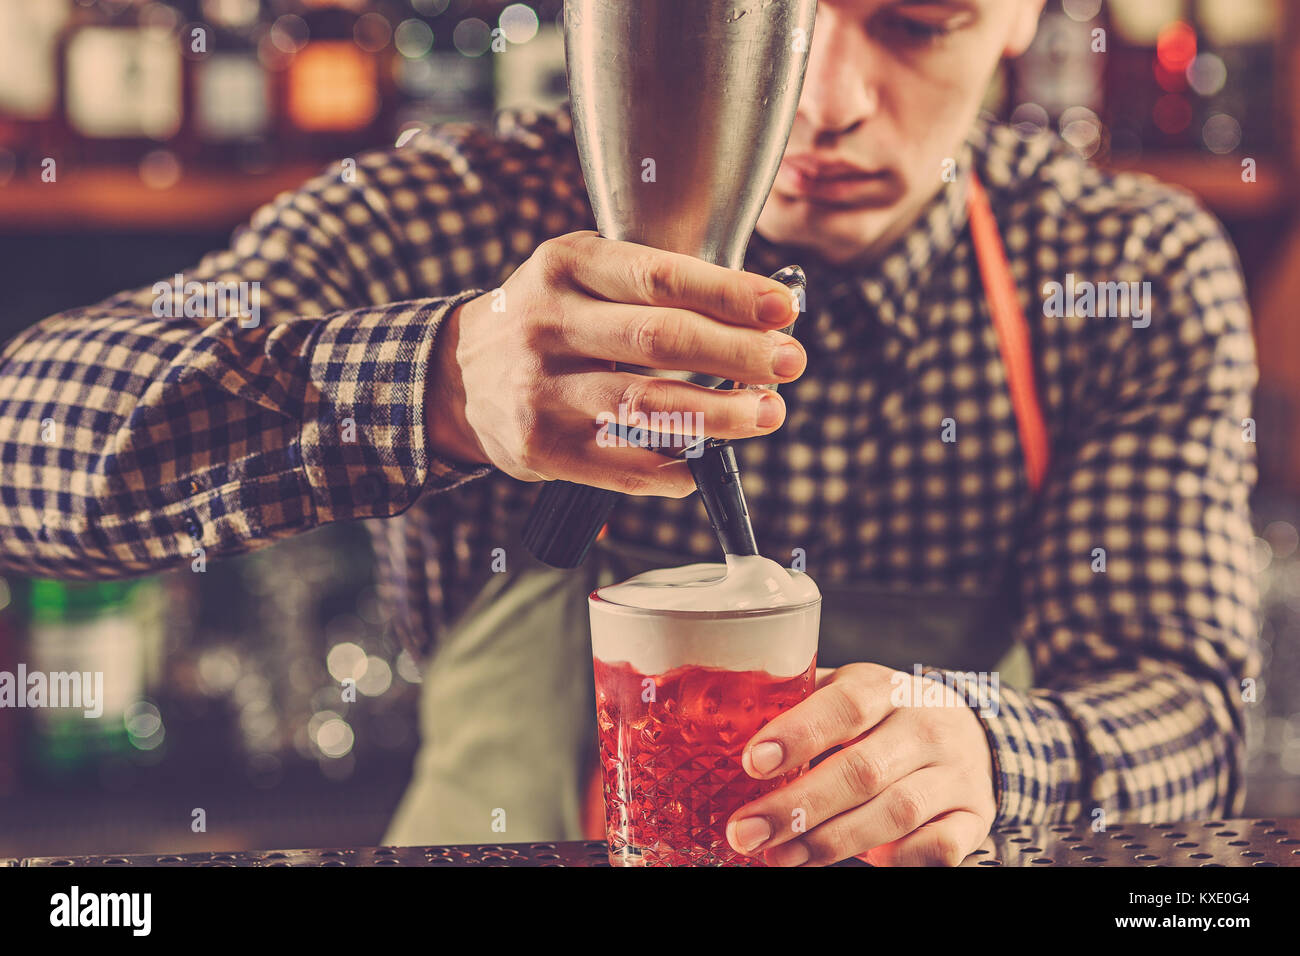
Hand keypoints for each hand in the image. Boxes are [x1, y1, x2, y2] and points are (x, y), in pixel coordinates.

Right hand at [424, 230, 805, 494]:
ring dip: (719, 415)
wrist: (457, 376)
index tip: (782, 307)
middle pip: (660, 340)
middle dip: (737, 354)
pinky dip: (675, 467)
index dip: (727, 293)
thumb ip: (653, 286)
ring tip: (766, 413)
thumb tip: (757, 316)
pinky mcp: (540, 448)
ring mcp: (541, 390)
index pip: (659, 275)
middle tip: (790, 363)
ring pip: (646, 407)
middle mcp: (548, 324)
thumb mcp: (582, 275)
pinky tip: (706, 463)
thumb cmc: (548, 320)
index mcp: (566, 266)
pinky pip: (623, 465)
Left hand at [725, 663, 997, 866]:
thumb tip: (723, 728)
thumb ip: (802, 707)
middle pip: (862, 770)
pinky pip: (937, 848)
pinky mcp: (974, 817)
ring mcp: (954, 774)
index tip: (751, 763)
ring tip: (779, 856)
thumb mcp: (850, 693)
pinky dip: (896, 859)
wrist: (973, 736)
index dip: (798, 734)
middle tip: (746, 832)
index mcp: (886, 688)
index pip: (845, 705)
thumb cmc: (885, 717)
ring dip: (831, 840)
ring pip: (895, 813)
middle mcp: (925, 726)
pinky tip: (860, 862)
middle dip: (798, 806)